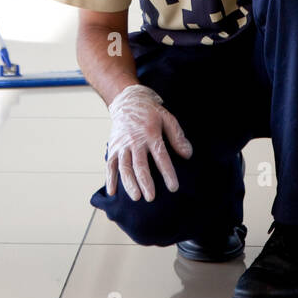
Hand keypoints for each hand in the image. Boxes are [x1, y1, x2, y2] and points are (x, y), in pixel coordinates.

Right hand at [106, 83, 192, 201]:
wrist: (128, 100)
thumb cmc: (150, 112)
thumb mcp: (167, 118)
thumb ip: (177, 136)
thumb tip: (187, 154)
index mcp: (150, 133)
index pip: (160, 156)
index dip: (167, 172)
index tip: (173, 187)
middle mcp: (135, 140)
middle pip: (140, 164)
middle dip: (145, 182)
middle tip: (151, 197)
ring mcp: (122, 145)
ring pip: (124, 166)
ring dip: (129, 183)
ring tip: (136, 197)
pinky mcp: (113, 147)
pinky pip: (110, 164)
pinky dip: (110, 178)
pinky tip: (112, 192)